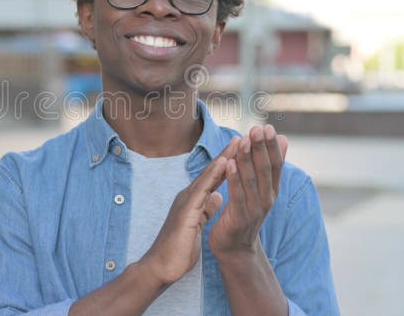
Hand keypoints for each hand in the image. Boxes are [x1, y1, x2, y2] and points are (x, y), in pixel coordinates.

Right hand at [139, 139, 239, 284]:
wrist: (161, 267)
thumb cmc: (178, 249)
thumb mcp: (197, 225)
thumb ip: (206, 209)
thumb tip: (217, 197)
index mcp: (193, 200)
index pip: (213, 178)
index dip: (228, 163)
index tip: (242, 150)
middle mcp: (189, 196)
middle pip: (211, 171)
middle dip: (228, 154)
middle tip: (243, 136)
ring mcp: (186, 201)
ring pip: (208, 175)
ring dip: (224, 158)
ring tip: (238, 142)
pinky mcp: (186, 210)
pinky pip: (203, 189)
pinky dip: (214, 174)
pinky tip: (225, 163)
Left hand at [209, 125, 288, 259]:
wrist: (235, 249)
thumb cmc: (244, 214)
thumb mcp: (261, 188)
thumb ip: (269, 165)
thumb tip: (283, 138)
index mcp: (271, 190)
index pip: (275, 164)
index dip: (272, 146)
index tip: (268, 127)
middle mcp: (267, 199)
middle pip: (265, 169)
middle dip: (261, 148)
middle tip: (258, 128)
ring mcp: (254, 209)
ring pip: (251, 179)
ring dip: (247, 158)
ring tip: (244, 139)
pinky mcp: (240, 218)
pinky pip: (237, 195)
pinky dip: (234, 179)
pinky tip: (230, 163)